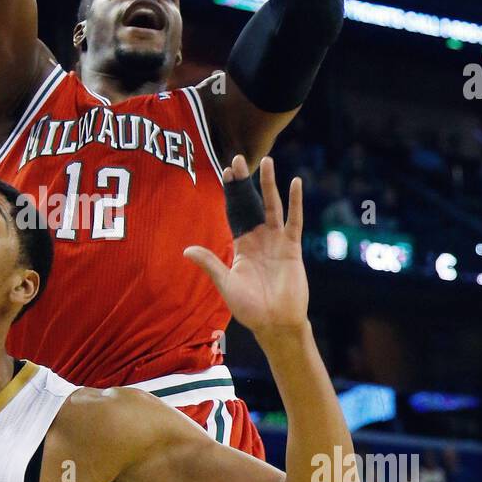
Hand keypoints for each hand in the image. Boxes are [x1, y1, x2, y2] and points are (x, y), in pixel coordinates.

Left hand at [184, 155, 307, 339]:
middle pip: (250, 203)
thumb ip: (210, 263)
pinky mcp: (292, 247)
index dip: (229, 193)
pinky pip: (293, 220)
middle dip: (244, 182)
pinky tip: (295, 183)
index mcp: (241, 245)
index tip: (225, 171)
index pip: (233, 213)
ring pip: (271, 206)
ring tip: (266, 160)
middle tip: (237, 158)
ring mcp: (277, 241)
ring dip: (269, 184)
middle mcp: (258, 238)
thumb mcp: (225, 283)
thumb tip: (186, 249)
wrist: (275, 323)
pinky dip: (294, 202)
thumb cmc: (249, 308)